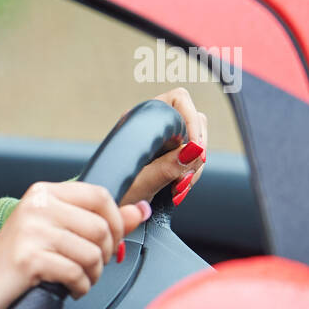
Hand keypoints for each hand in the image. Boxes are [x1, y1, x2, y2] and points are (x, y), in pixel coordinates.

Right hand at [0, 181, 151, 308]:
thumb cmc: (22, 259)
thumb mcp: (59, 231)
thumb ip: (100, 219)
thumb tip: (139, 210)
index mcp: (44, 192)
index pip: (100, 196)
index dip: (116, 222)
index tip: (112, 242)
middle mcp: (37, 206)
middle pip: (100, 227)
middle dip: (105, 255)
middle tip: (92, 266)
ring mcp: (31, 231)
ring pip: (92, 253)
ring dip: (93, 274)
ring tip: (80, 279)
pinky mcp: (29, 258)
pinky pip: (76, 273)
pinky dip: (80, 287)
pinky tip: (70, 289)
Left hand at [118, 87, 207, 207]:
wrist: (111, 208)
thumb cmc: (115, 193)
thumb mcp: (139, 184)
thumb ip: (166, 168)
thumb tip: (193, 150)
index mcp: (141, 119)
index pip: (178, 100)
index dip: (191, 121)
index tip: (195, 148)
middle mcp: (154, 125)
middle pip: (195, 123)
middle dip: (196, 152)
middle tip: (185, 177)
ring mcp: (164, 139)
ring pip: (197, 144)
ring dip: (194, 167)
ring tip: (177, 188)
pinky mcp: (171, 156)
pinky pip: (193, 159)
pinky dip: (191, 174)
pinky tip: (177, 189)